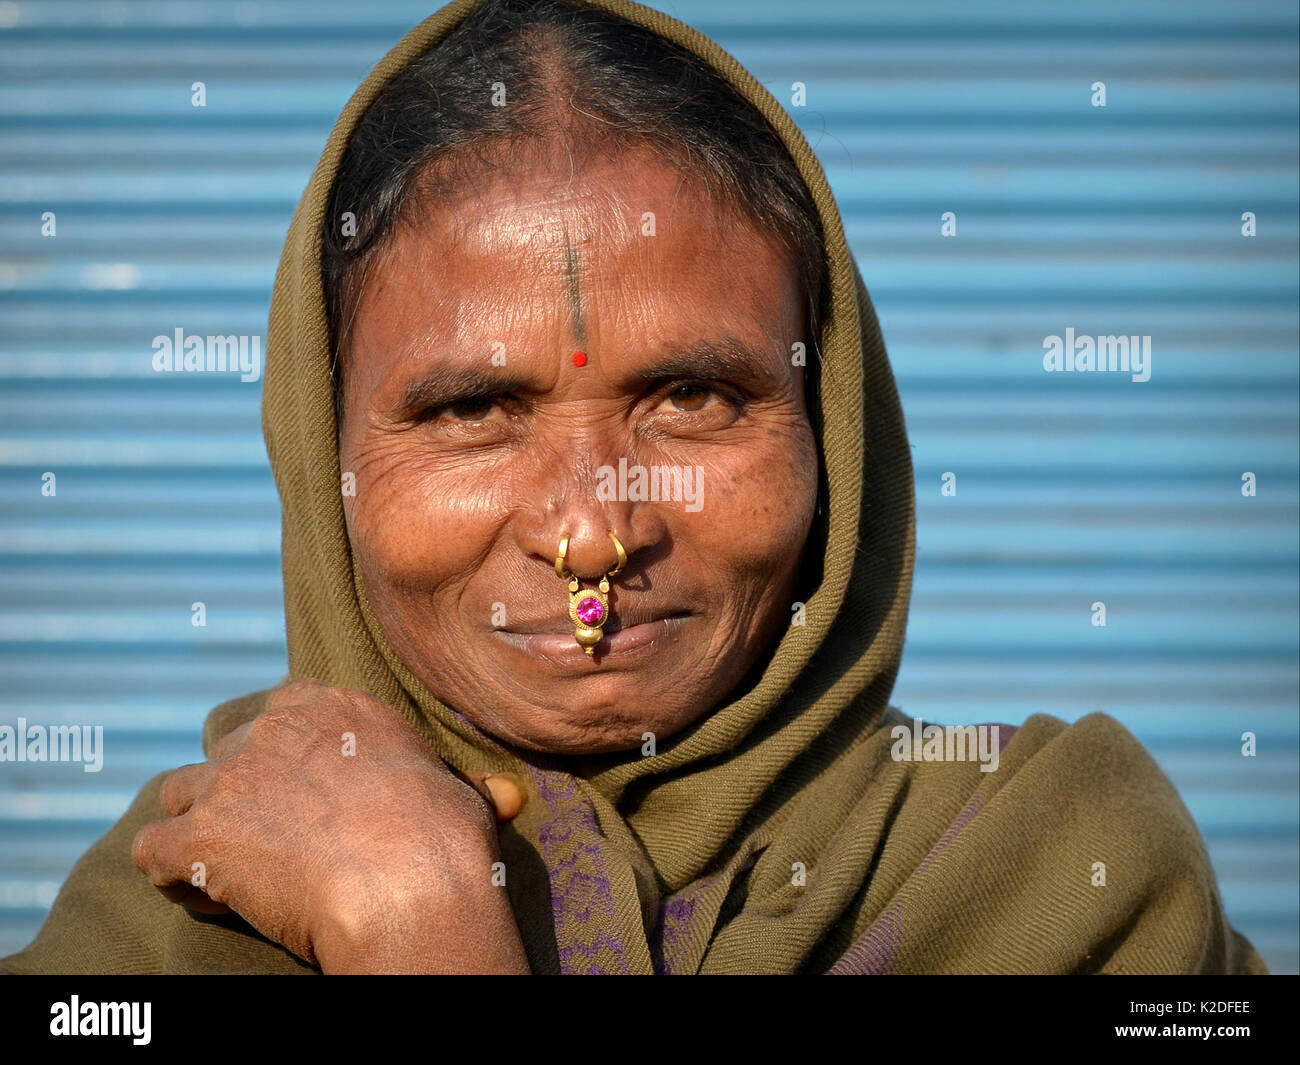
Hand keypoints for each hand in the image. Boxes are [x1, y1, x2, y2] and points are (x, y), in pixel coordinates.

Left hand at [132, 679, 528, 972]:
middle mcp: (273, 728)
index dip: (284, 755)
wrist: (408, 886)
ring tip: (236, 872)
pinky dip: (174, 876)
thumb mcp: (461, 794)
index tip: (304, 794)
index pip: (281, 709)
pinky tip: (216, 897)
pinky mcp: (199, 835)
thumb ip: (459, 784)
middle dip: (241, 794)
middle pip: (228, 752)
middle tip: (274, 844)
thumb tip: (508, 796)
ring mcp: (229, 778)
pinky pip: (153, 851)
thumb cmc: (446, 840)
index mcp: (334, 707)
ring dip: (199, 827)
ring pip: (180, 793)